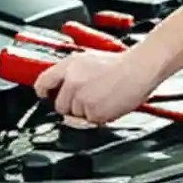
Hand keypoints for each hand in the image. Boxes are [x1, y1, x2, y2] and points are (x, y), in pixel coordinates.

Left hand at [33, 49, 161, 124]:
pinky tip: (107, 104)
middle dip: (70, 106)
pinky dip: (98, 118)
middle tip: (88, 98)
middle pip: (59, 105)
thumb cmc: (121, 64)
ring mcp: (81, 98)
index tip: (45, 96)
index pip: (42, 82)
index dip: (43, 92)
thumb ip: (71, 74)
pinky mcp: (93, 112)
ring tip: (101, 98)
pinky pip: (89, 122)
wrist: (139, 68)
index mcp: (69, 65)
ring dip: (85, 112)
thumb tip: (62, 87)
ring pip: (74, 115)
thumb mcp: (89, 60)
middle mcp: (72, 81)